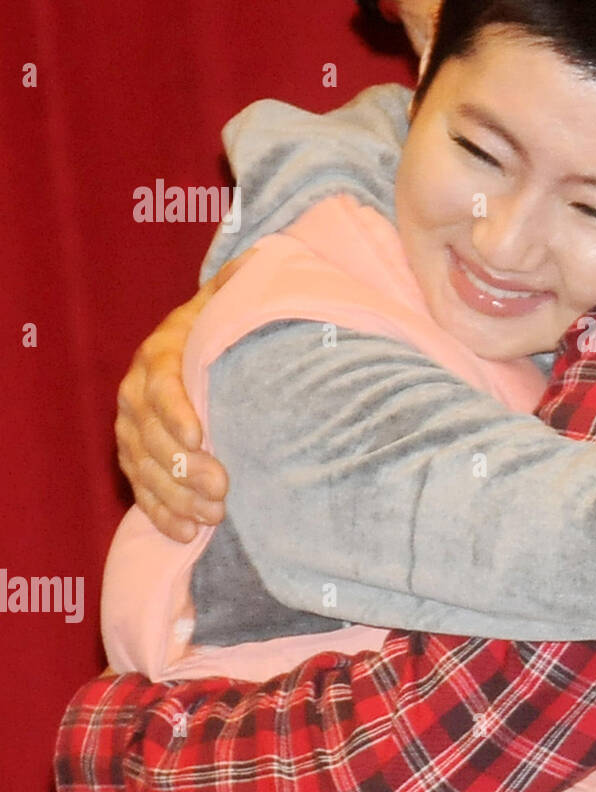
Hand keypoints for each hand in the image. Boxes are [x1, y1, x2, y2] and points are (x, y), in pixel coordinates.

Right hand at [115, 253, 251, 541]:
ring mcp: (133, 426)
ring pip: (143, 466)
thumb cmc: (234, 323)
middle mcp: (138, 388)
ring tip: (212, 518)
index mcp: (163, 348)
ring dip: (175, 496)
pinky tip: (185, 533)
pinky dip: (160, 512)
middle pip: (151, 432)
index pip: (162, 379)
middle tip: (223, 491)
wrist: (209, 344)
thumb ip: (248, 283)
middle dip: (184, 465)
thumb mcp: (239, 297)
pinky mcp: (138, 455)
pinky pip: (140, 488)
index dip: (176, 408)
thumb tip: (266, 258)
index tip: (200, 435)